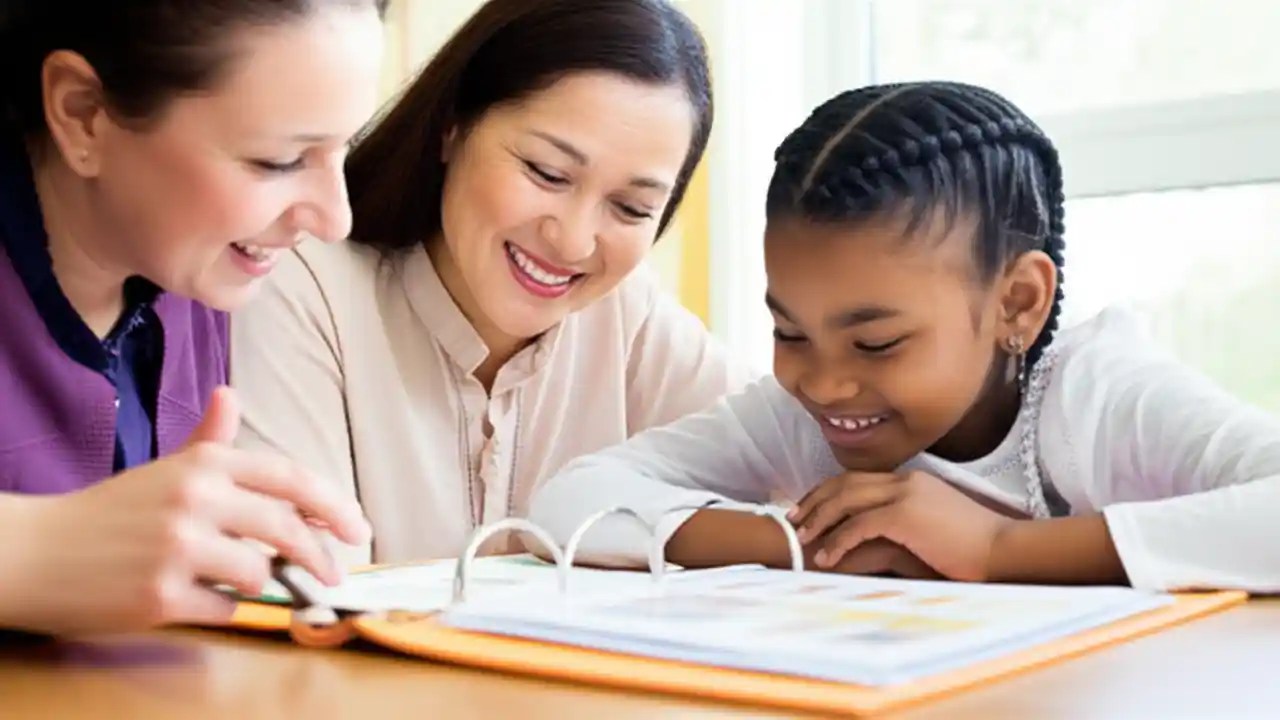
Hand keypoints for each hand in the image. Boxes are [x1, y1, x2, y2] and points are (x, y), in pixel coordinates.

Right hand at [6, 387, 369, 634]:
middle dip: (320, 555)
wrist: (34, 552)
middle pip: (286, 529)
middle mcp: (195, 498)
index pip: (290, 479)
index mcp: (204, 464)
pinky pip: (225, 608)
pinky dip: (223, 607)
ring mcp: (178, 548)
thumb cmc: (110, 512)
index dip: (333, 504)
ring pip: (259, 573)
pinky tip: (199, 597)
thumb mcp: (163, 469)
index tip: (357, 527)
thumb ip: (208, 441)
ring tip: (235, 578)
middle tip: (334, 573)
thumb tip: (231, 395)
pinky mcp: (161, 595)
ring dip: (260, 583)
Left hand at [789, 471, 1017, 581]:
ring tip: (802, 540)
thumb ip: (905, 522)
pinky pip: (860, 525)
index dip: (829, 492)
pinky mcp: (907, 516)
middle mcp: (905, 481)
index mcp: (912, 480)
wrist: (1004, 550)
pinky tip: (827, 559)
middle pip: (845, 483)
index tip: (808, 507)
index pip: (858, 478)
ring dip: (820, 520)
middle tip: (793, 519)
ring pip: (847, 500)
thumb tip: (877, 536)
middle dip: (815, 501)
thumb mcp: (935, 526)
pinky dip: (838, 541)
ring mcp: (906, 495)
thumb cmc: (974, 546)